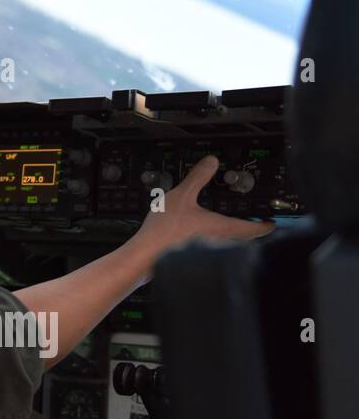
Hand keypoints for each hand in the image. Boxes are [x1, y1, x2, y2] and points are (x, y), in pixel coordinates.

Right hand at [130, 155, 274, 259]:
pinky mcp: (194, 256)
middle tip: (250, 219)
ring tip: (222, 222)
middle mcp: (220, 242)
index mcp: (224, 227)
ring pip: (226, 242)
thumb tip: (211, 162)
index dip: (266, 224)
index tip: (272, 222)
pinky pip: (210, 247)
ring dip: (228, 234)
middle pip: (243, 238)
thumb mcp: (182, 195)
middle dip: (247, 228)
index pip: (256, 229)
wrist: (147, 255)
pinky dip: (210, 239)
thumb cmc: (166, 230)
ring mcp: (208, 252)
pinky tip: (197, 232)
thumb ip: (198, 177)